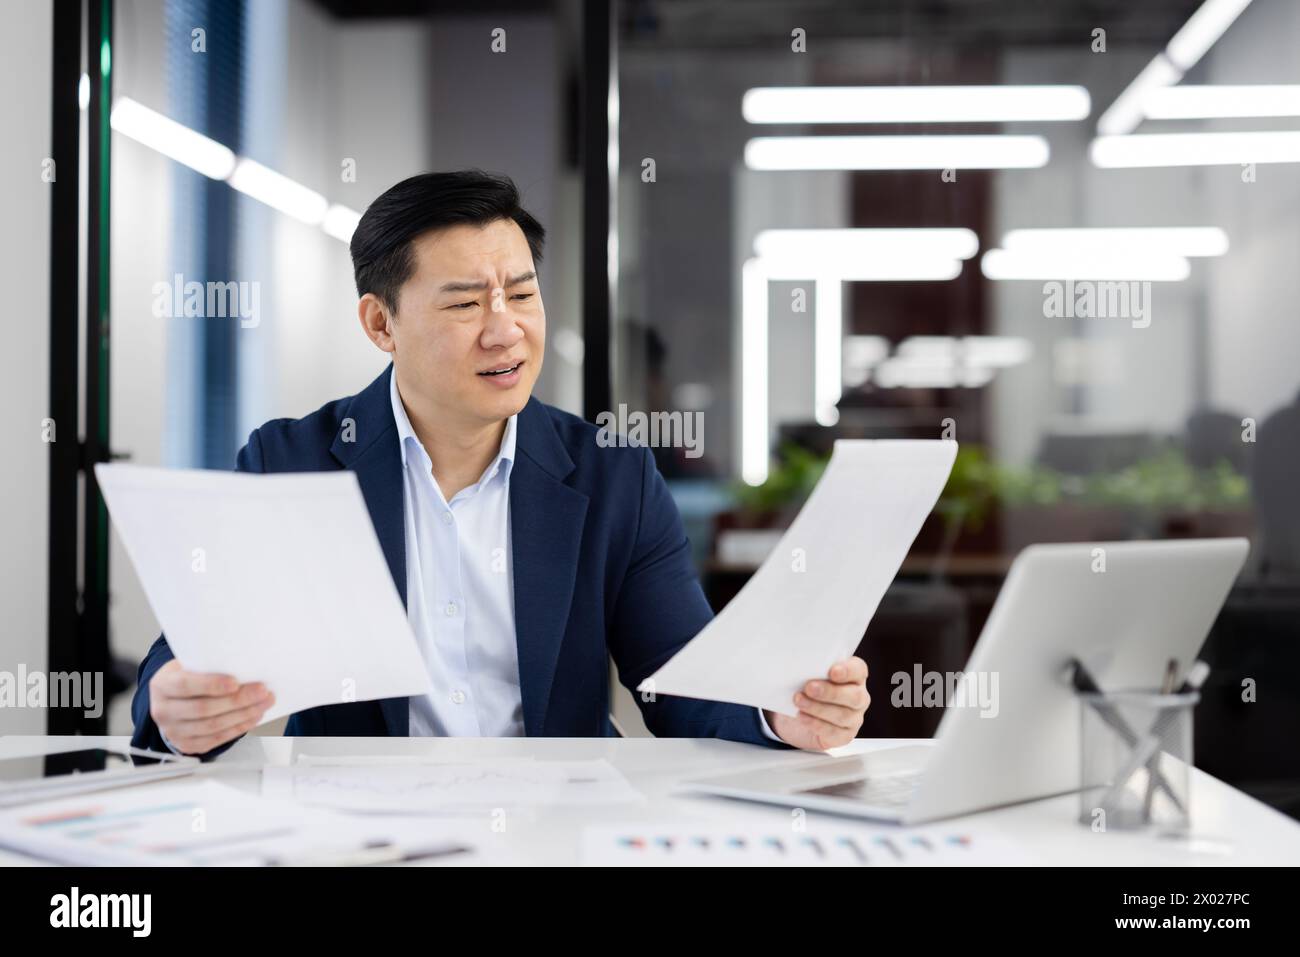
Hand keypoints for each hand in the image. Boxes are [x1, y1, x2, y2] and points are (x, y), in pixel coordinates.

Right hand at [149, 660, 274, 755]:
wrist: (173, 698)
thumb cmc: (187, 676)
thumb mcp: (191, 664)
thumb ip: (210, 665)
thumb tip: (244, 665)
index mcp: (162, 685)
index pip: (185, 685)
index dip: (211, 684)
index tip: (236, 682)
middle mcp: (163, 710)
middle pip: (203, 709)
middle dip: (238, 700)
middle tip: (262, 691)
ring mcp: (173, 731)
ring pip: (213, 726)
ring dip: (244, 715)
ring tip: (263, 703)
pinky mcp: (186, 744)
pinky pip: (216, 739)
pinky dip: (238, 728)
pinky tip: (253, 716)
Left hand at [765, 657, 869, 750]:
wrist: (796, 717)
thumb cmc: (806, 689)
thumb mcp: (807, 674)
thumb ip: (809, 668)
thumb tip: (795, 664)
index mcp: (854, 676)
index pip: (858, 670)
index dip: (848, 670)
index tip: (832, 671)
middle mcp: (858, 696)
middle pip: (854, 696)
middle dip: (830, 692)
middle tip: (809, 687)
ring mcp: (853, 718)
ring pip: (843, 715)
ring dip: (818, 708)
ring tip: (799, 701)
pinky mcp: (843, 736)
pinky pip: (834, 732)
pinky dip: (816, 724)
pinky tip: (802, 716)